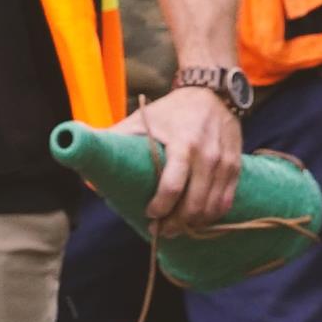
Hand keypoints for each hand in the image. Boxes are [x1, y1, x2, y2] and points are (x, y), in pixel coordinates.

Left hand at [127, 86, 242, 233]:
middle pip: (194, 204)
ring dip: (193, 224)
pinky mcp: (235, 166)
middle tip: (161, 229)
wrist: (212, 92)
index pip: (173, 185)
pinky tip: (198, 219)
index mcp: (183, 143)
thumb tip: (86, 165)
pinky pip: (226, 201)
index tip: (150, 214)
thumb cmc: (171, 110)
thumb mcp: (142, 119)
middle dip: (176, 224)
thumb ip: (113, 140)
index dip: (160, 207)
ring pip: (211, 208)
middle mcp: (207, 154)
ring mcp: (224, 162)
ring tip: (177, 227)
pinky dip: (212, 216)